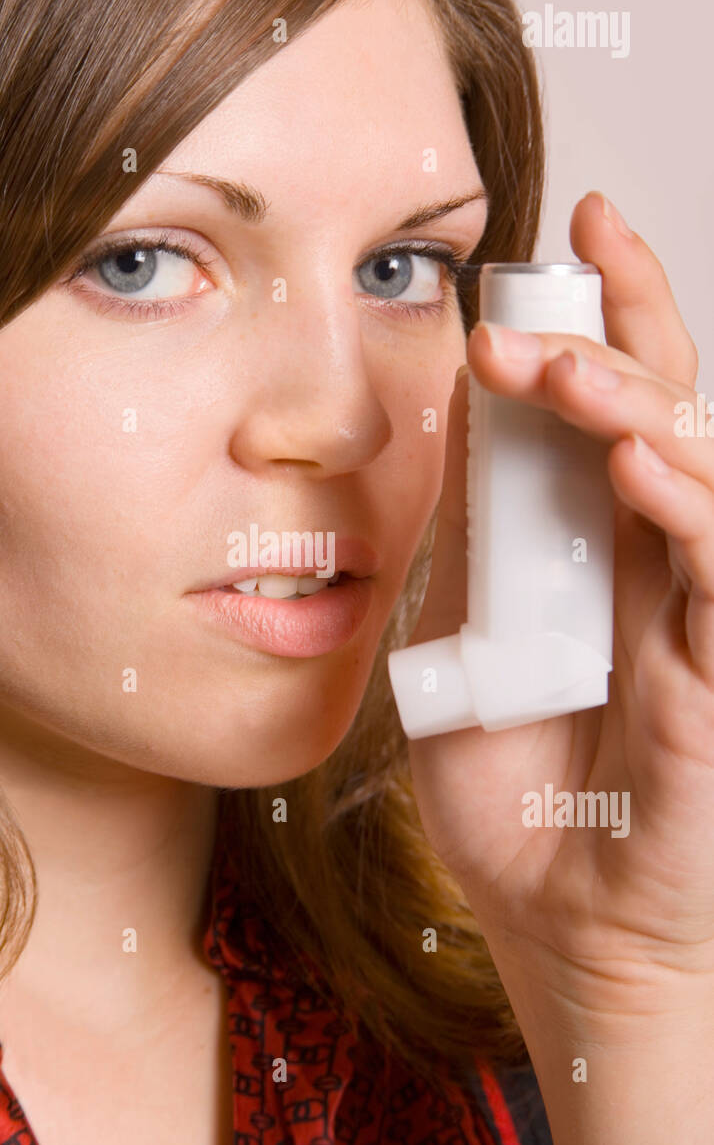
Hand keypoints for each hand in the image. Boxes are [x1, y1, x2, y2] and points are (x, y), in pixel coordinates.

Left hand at [406, 190, 712, 1028]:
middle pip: (673, 409)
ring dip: (645, 408)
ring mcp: (704, 614)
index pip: (623, 399)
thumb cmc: (515, 789)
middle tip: (538, 297)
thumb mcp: (463, 639)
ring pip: (708, 472)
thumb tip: (457, 421)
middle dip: (617, 334)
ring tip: (574, 378)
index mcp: (603, 543)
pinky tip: (638, 464)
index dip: (611, 306)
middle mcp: (665, 562)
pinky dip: (693, 506)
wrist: (551, 922)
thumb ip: (476, 537)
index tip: (568, 222)